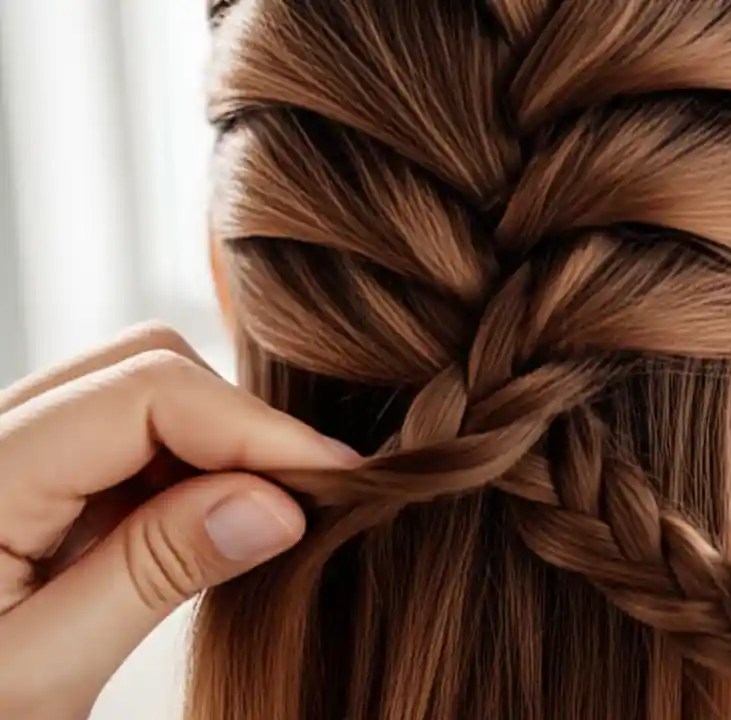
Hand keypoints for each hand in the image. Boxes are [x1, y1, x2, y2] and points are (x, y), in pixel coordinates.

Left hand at [0, 324, 359, 719]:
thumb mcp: (43, 673)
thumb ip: (156, 573)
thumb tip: (278, 504)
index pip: (145, 392)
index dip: (253, 427)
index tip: (333, 479)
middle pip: (140, 363)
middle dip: (236, 421)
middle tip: (303, 499)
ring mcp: (3, 453)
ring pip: (138, 391)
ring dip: (214, 446)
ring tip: (260, 522)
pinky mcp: (22, 479)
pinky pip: (122, 440)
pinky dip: (183, 471)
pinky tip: (205, 527)